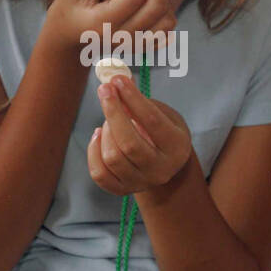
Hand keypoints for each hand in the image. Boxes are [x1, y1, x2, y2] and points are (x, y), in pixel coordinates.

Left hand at [87, 73, 191, 195]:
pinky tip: (99, 135)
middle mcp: (161, 170)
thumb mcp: (162, 113)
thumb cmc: (161, 131)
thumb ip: (140, 101)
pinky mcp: (122, 190)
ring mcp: (141, 183)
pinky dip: (94, 150)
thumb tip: (115, 83)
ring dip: (106, 131)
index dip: (133, 98)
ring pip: (112, 157)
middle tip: (105, 90)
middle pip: (130, 143)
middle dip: (114, 112)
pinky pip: (99, 173)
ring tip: (109, 119)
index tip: (118, 80)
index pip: (152, 121)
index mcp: (177, 147)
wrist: (163, 164)